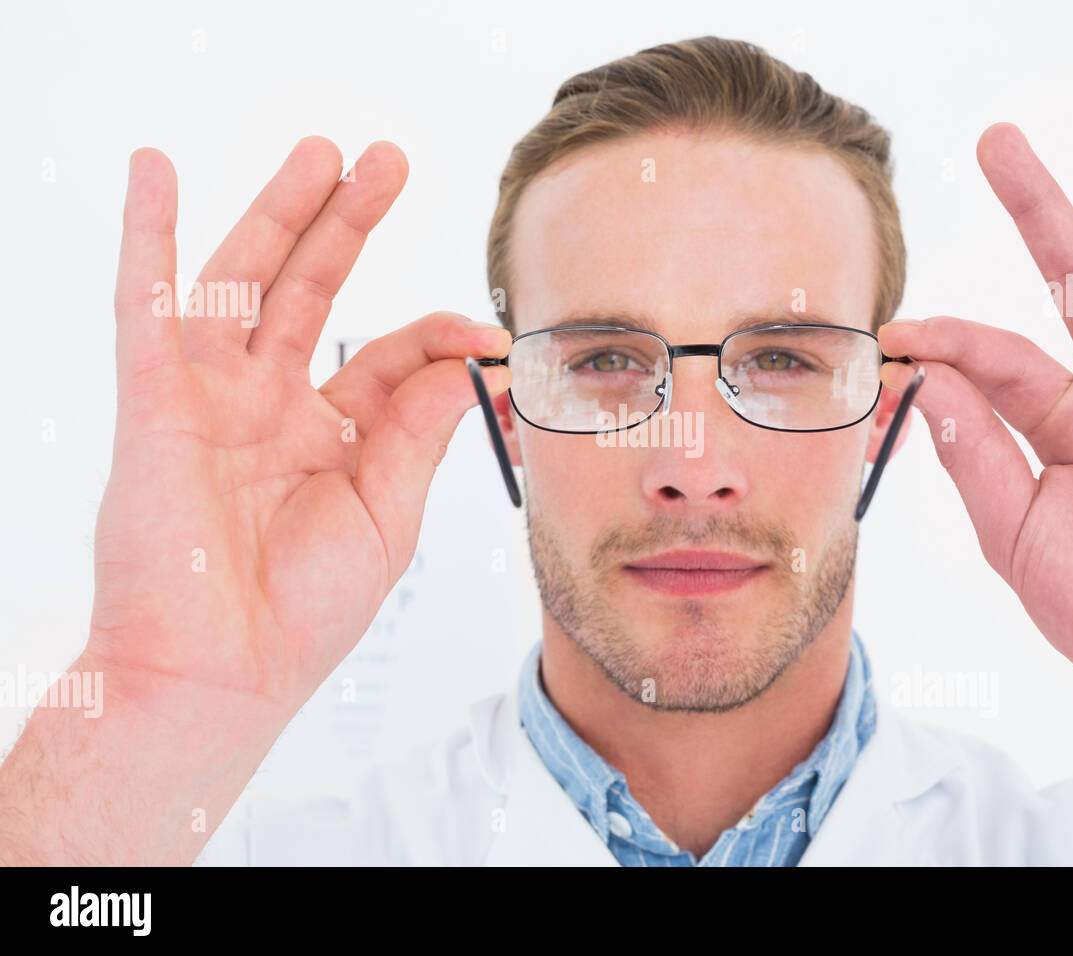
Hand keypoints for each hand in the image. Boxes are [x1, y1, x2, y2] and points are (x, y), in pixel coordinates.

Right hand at [92, 138, 510, 713]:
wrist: (226, 671)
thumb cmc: (305, 610)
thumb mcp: (388, 513)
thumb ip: (420, 428)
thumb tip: (467, 360)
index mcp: (328, 437)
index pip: (387, 357)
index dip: (437, 337)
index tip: (487, 335)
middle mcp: (268, 406)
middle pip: (312, 291)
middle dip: (349, 225)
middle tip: (387, 161)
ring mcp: (210, 397)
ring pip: (245, 281)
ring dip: (279, 212)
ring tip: (321, 151)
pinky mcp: (155, 403)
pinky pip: (147, 306)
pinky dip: (148, 238)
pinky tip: (157, 174)